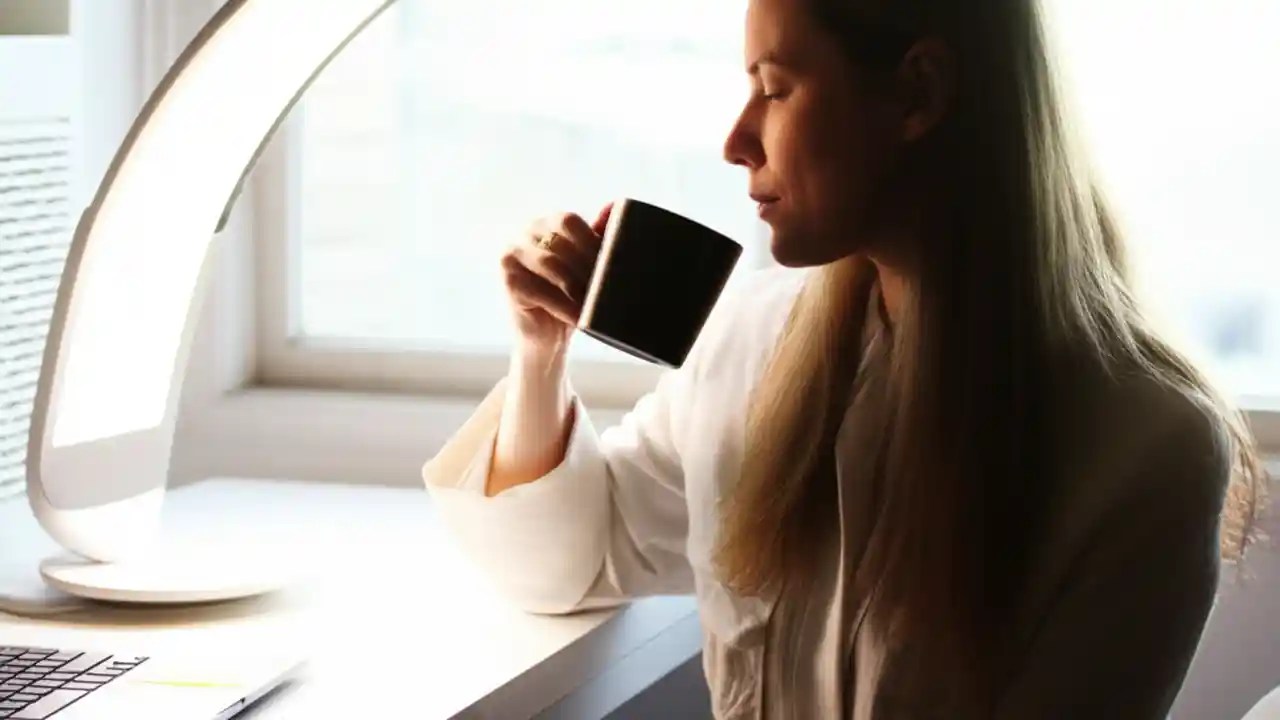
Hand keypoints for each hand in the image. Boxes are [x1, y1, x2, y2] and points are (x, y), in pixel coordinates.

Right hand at [501, 203, 612, 356]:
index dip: (592, 241)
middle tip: (610, 288)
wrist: (545, 335)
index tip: (614, 265)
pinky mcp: (508, 282)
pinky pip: (541, 291)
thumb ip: (598, 236)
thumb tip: (613, 205)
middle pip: (561, 242)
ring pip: (551, 264)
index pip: (569, 221)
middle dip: (588, 266)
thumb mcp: (586, 265)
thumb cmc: (569, 296)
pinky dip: (565, 306)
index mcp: (545, 223)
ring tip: (598, 304)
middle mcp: (524, 233)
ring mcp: (511, 256)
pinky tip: (581, 319)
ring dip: (579, 286)